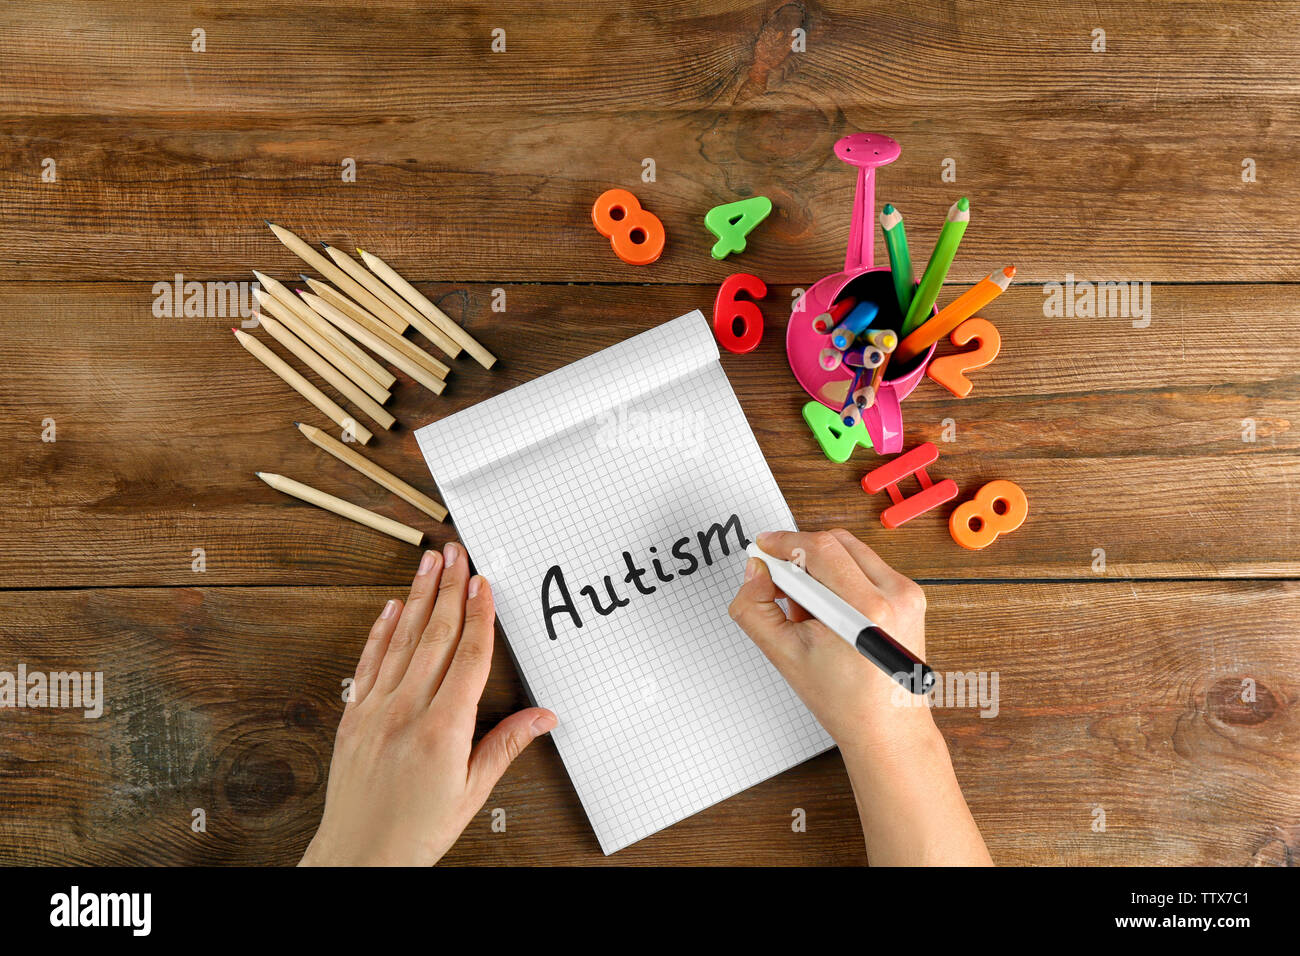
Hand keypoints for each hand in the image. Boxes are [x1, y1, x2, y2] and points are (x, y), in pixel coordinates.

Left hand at [301, 542, 556, 865]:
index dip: (479, 616)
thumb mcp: (472, 792)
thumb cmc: (418, 831)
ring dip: (416, 597)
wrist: (359, 857)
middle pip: (435, 636)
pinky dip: (380, 631)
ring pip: (401, 640)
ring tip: (428, 563)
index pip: (468, 657)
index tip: (483, 582)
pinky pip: (369, 663)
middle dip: (448, 589)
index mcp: (443, 729)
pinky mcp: (354, 717)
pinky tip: (389, 607)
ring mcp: (376, 710)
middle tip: (457, 552)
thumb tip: (544, 716)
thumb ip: (506, 746)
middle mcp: (407, 711)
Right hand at [729, 529, 934, 752]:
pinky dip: (841, 577)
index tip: (763, 548)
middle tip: (779, 582)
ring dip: (821, 565)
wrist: (886, 727)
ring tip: (808, 608)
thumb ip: (755, 608)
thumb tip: (755, 570)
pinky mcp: (911, 595)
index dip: (784, 543)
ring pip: (852, 550)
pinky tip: (830, 612)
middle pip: (836, 542)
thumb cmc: (844, 700)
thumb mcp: (783, 655)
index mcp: (866, 610)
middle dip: (800, 554)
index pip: (819, 549)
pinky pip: (867, 566)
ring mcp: (908, 593)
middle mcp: (895, 595)